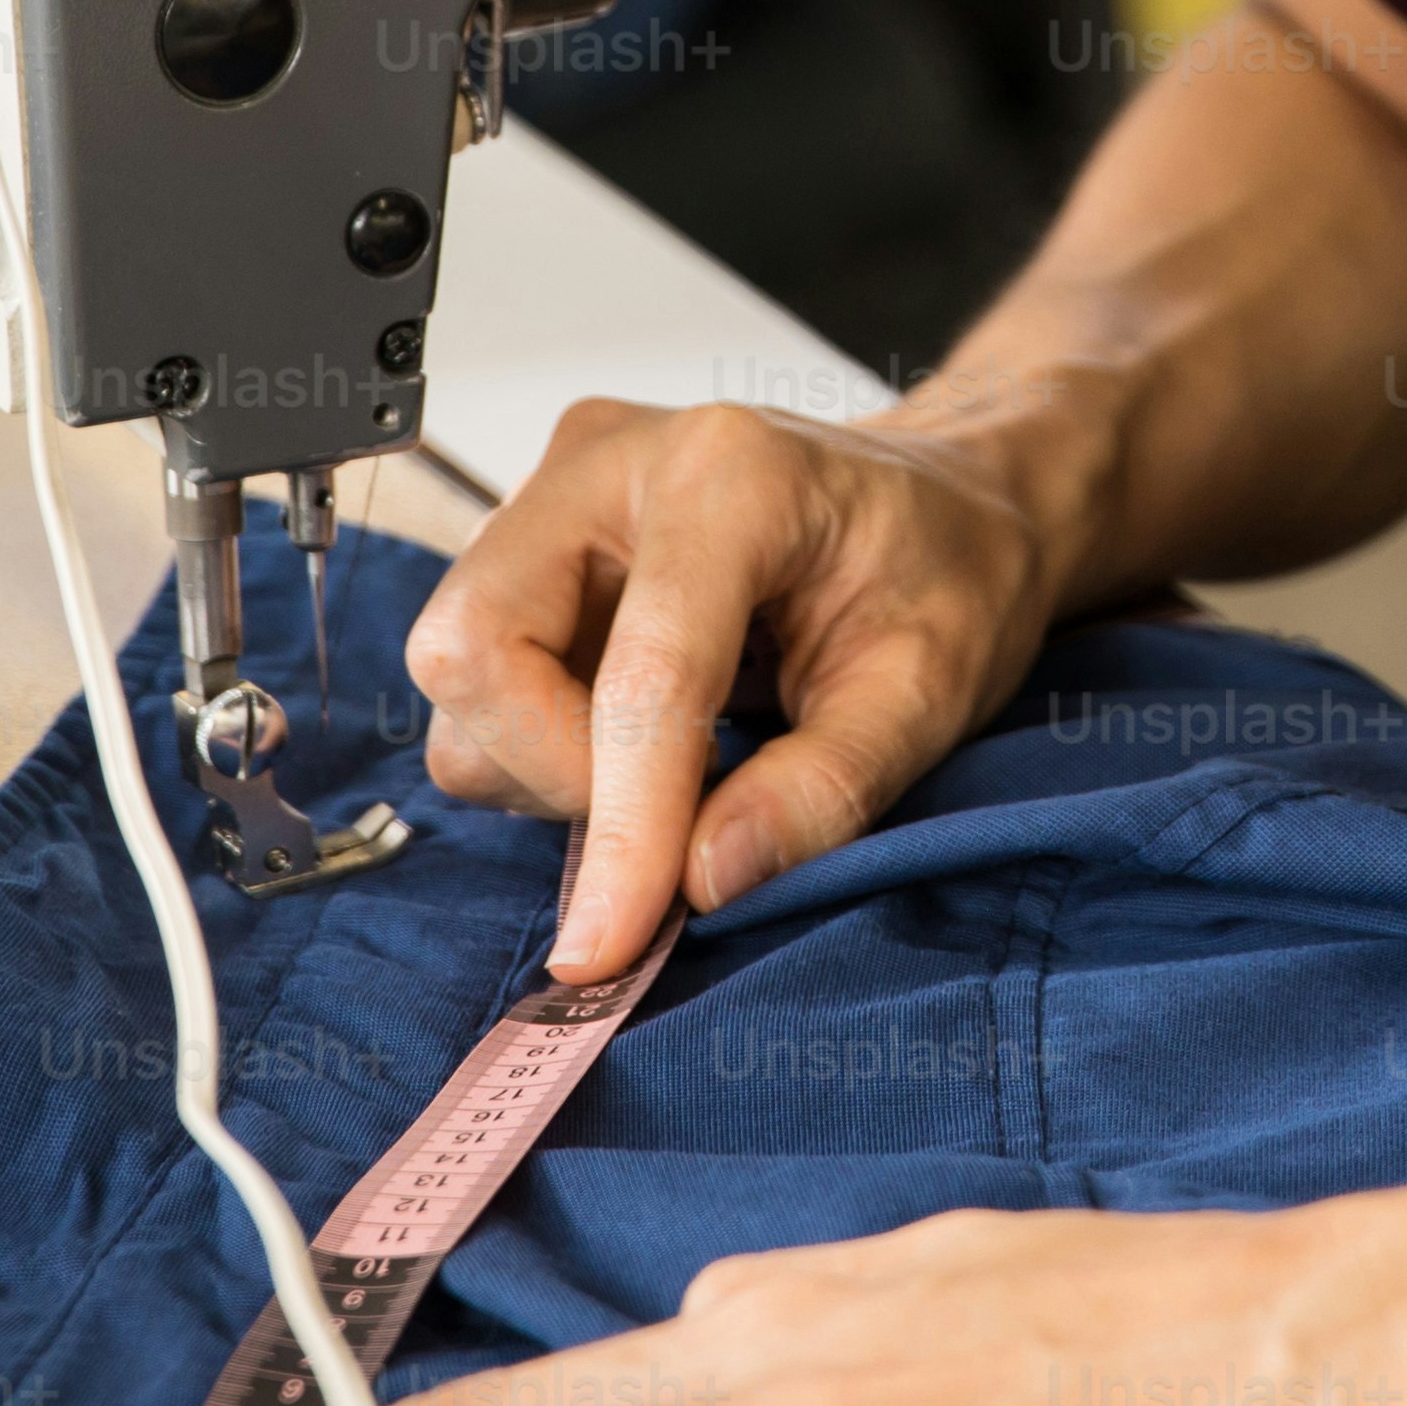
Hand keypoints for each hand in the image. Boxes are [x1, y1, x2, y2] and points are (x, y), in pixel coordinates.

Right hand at [411, 389, 1090, 982]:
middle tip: (664, 821)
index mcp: (732, 475)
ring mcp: (555, 488)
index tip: (606, 947)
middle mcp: (612, 458)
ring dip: (543, 764)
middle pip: (472, 644)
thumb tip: (701, 880)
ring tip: (677, 767)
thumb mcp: (931, 692)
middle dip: (548, 772)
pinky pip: (478, 675)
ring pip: (459, 671)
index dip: (623, 826)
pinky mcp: (529, 536)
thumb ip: (824, 788)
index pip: (641, 676)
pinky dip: (540, 740)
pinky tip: (638, 736)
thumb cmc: (947, 571)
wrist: (942, 498)